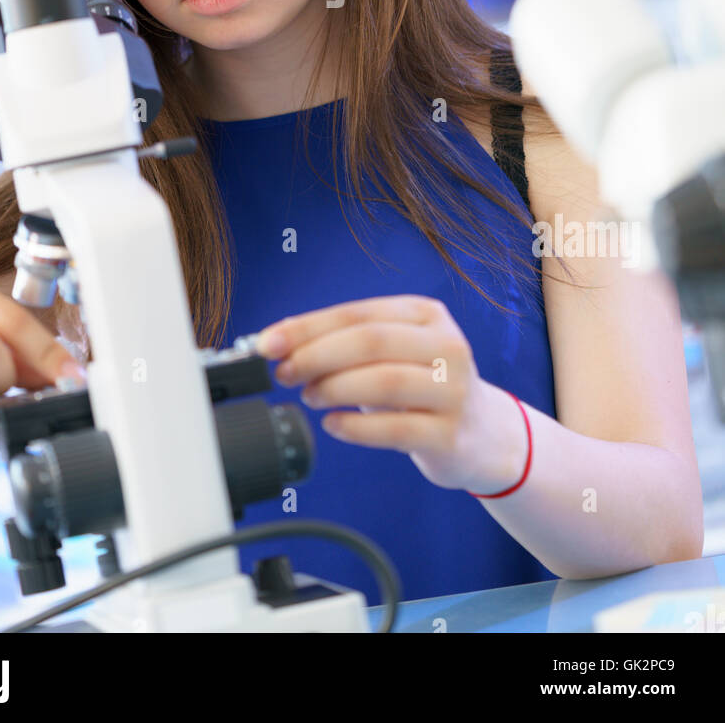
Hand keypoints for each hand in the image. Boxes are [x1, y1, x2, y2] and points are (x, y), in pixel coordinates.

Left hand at [255, 294, 526, 493]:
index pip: (357, 314)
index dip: (307, 327)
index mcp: (426, 314)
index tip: (267, 343)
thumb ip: (345, 344)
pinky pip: (396, 429)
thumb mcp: (393, 353)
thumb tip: (281, 342)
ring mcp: (454, 391)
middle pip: (371, 342)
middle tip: (283, 373)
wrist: (483, 434)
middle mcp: (447, 346)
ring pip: (385, 381)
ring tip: (309, 396)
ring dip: (335, 388)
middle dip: (316, 355)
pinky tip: (333, 425)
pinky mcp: (451, 435)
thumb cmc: (422, 386)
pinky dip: (356, 427)